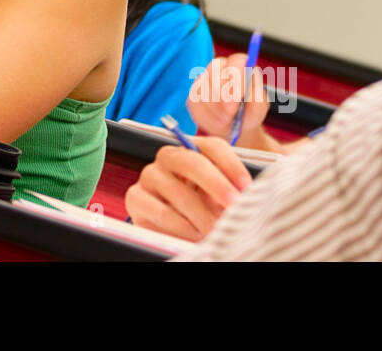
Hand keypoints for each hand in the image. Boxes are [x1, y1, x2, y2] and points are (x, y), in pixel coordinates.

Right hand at [124, 137, 250, 240]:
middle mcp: (167, 158)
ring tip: (214, 230)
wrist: (173, 228)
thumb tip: (246, 192)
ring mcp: (149, 176)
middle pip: (191, 161)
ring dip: (201, 215)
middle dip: (216, 184)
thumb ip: (229, 188)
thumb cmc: (201, 208)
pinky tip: (192, 234)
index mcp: (192, 150)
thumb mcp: (218, 196)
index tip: (246, 186)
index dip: (231, 164)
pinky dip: (180, 226)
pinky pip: (160, 212)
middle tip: (233, 205)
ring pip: (178, 192)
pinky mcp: (135, 198)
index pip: (212, 146)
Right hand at [188, 53, 268, 144]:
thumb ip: (258, 100)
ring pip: (203, 86)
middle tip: (231, 112)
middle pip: (215, 69)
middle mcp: (221, 67)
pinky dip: (207, 115)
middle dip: (222, 93)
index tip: (238, 96)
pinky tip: (217, 121)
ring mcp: (204, 78)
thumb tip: (253, 91)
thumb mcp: (258, 110)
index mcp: (240, 66)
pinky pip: (195, 100)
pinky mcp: (194, 93)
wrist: (234, 126)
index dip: (236, 76)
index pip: (236, 61)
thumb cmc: (248, 113)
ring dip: (215, 107)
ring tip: (227, 121)